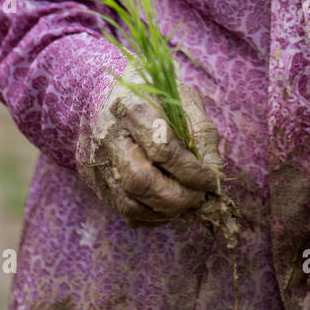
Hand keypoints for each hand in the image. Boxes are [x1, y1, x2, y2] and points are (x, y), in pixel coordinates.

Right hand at [77, 70, 221, 227]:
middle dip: (177, 198)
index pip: (163, 150)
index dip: (192, 172)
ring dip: (164, 211)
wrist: (105, 93)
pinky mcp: (94, 179)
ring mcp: (99, 161)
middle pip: (140, 181)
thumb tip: (215, 174)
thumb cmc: (154, 97)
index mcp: (135, 110)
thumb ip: (202, 133)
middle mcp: (111, 136)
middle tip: (198, 198)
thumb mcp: (184, 101)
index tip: (211, 181)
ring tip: (184, 202)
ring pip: (129, 202)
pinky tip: (165, 204)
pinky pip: (123, 210)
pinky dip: (150, 216)